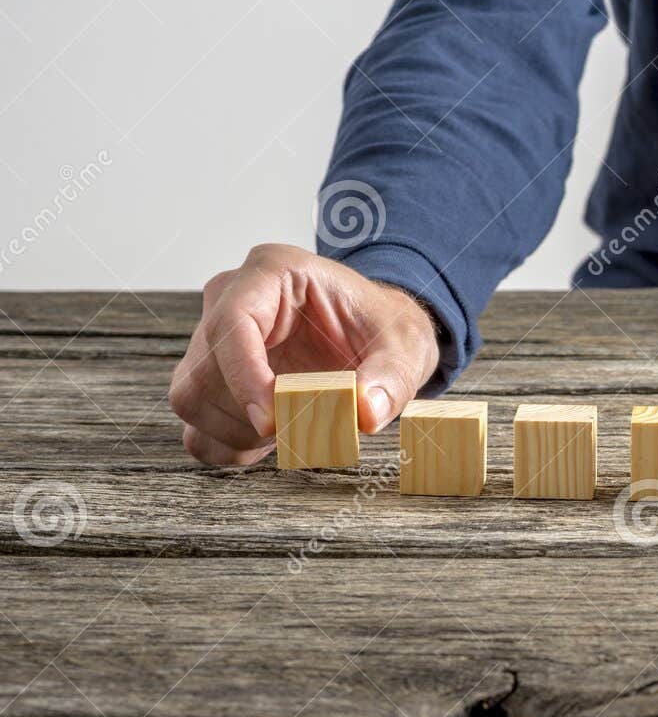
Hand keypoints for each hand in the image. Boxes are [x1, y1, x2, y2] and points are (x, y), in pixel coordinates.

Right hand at [169, 243, 439, 464]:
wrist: (376, 336)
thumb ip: (391, 378)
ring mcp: (213, 336)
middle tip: (301, 430)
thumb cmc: (383, 328)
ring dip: (238, 432)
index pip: (232, 322)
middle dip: (248, 414)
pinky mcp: (210, 374)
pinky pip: (195, 423)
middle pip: (204, 369)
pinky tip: (270, 441)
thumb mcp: (406, 346)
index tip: (271, 420)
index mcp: (274, 271)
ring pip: (191, 398)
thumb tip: (365, 414)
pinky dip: (228, 444)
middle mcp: (231, 298)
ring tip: (293, 431)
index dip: (244, 376)